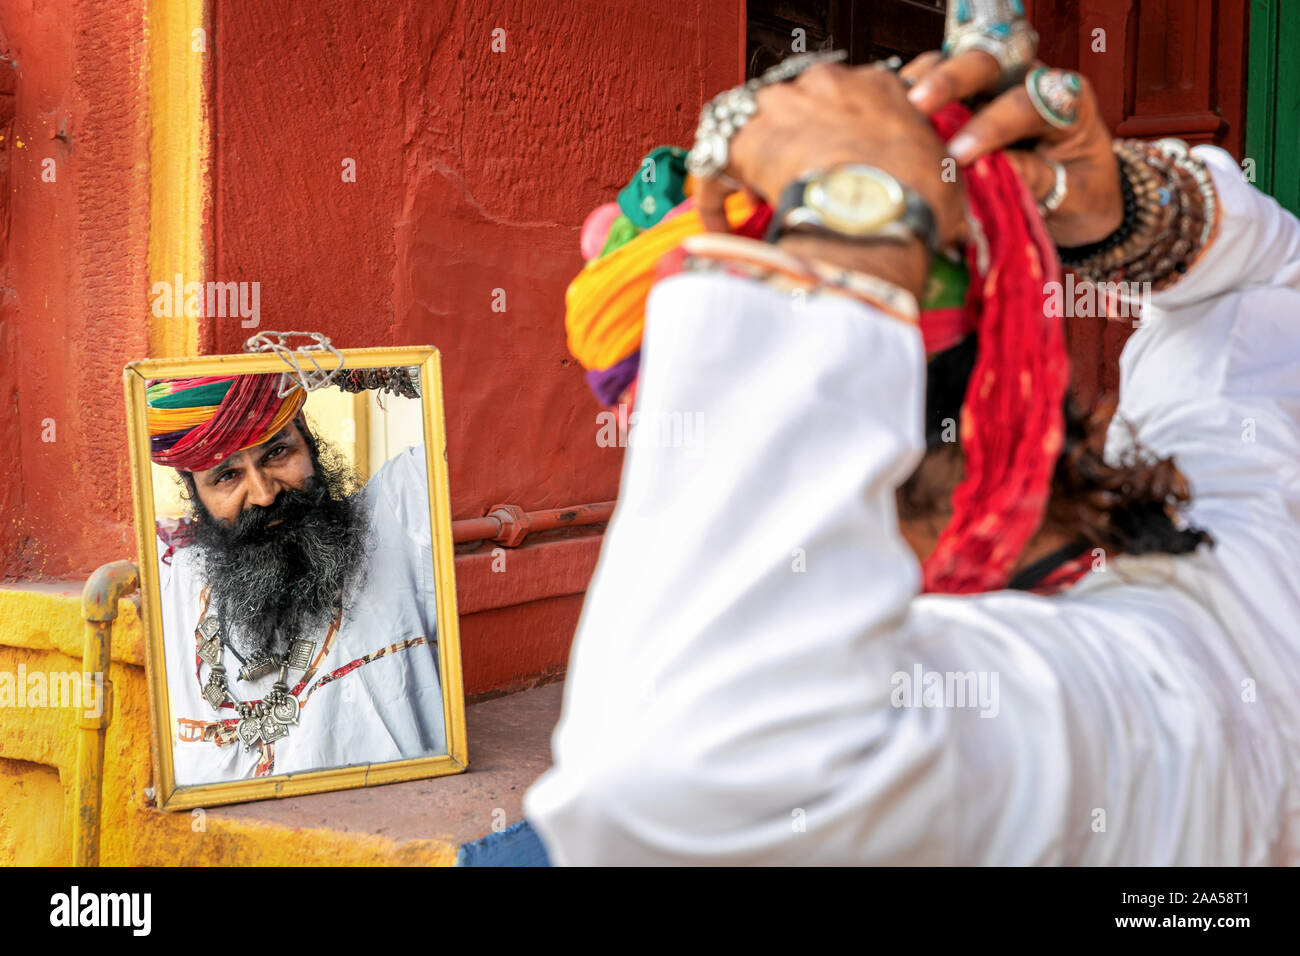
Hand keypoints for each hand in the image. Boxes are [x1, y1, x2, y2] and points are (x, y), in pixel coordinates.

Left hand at [695, 63, 966, 296]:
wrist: (875, 211)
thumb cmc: (913, 200)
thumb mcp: (942, 180)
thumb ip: (932, 179)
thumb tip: (946, 215)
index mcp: (877, 88)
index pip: (846, 101)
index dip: (835, 137)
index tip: (835, 167)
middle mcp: (825, 84)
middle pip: (794, 108)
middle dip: (789, 145)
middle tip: (795, 185)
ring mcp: (779, 105)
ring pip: (749, 128)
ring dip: (750, 165)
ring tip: (759, 204)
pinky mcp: (741, 138)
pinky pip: (713, 166)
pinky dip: (713, 198)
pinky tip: (721, 225)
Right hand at [901, 50, 1121, 246]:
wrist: (1079, 205)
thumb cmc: (1080, 196)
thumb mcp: (1072, 197)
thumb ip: (1033, 179)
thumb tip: (983, 172)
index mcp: (1067, 101)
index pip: (1027, 101)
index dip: (992, 126)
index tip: (961, 155)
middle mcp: (1029, 83)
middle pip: (990, 63)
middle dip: (952, 80)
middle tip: (920, 104)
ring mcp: (995, 90)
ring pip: (956, 66)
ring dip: (925, 82)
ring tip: (897, 107)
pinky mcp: (967, 103)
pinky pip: (937, 88)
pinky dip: (913, 97)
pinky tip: (891, 114)